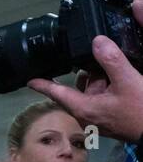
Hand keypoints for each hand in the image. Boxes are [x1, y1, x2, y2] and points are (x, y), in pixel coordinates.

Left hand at [28, 35, 142, 142]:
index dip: (43, 85)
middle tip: (99, 60)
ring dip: (100, 80)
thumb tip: (96, 41)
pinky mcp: (111, 119)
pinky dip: (108, 87)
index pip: (57, 93)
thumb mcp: (127, 81)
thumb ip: (111, 60)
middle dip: (87, 74)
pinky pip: (102, 99)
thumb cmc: (141, 110)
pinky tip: (121, 79)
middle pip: (77, 89)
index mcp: (84, 108)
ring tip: (114, 69)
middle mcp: (87, 116)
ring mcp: (99, 119)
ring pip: (92, 93)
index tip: (29, 80)